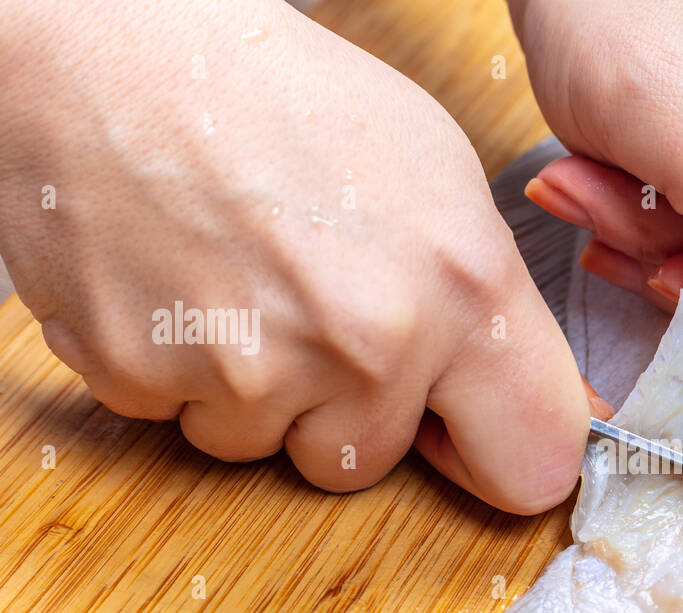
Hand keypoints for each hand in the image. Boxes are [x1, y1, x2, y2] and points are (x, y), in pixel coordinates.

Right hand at [0, 0, 596, 512]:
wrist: (120, 52)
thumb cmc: (286, 102)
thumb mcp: (442, 185)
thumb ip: (490, 310)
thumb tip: (526, 402)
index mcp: (464, 287)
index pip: (536, 464)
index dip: (506, 461)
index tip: (473, 440)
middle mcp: (371, 342)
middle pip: (371, 463)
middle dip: (345, 413)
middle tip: (313, 315)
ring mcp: (254, 370)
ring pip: (268, 449)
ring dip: (256, 395)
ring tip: (240, 285)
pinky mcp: (145, 376)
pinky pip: (180, 420)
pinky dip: (177, 372)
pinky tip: (181, 287)